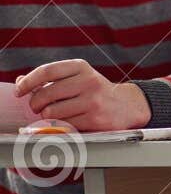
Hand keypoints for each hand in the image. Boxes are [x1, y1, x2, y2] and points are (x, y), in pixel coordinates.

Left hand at [15, 60, 151, 131]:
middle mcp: (89, 81)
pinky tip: (68, 121)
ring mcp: (93, 101)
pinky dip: (61, 126)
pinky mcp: (95, 120)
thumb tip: (21, 81)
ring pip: (52, 112)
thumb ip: (50, 79)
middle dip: (36, 104)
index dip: (28, 82)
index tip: (20, 91)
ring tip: (56, 114)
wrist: (127, 106)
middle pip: (46, 94)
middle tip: (38, 107)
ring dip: (48, 116)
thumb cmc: (95, 92)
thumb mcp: (77, 77)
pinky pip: (64, 125)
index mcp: (81, 67)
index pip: (47, 71)